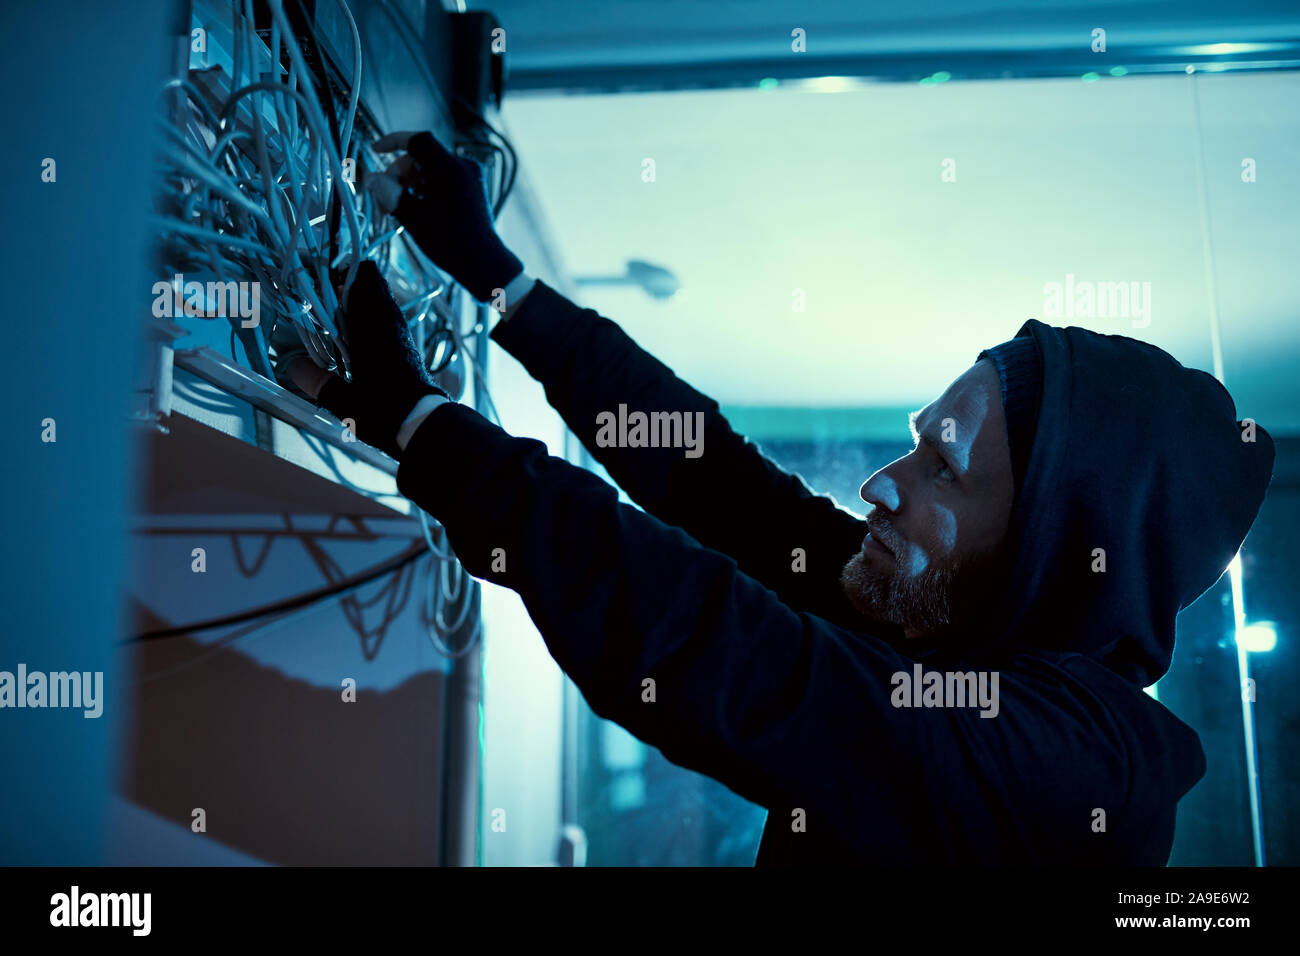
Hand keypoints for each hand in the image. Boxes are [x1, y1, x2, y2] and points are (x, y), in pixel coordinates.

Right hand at [311, 260, 448, 458]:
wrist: (424, 423)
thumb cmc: (385, 412)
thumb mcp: (343, 402)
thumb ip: (316, 381)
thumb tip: (292, 366)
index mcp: (372, 328)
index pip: (358, 281)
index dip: (336, 271)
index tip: (314, 272)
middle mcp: (389, 323)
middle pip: (372, 282)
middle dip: (346, 279)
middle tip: (321, 289)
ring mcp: (401, 332)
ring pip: (381, 296)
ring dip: (359, 295)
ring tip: (335, 307)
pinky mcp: (407, 344)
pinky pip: (388, 314)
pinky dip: (371, 312)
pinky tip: (356, 330)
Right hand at [367, 130, 523, 302]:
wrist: (483, 262)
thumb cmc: (452, 243)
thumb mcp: (413, 217)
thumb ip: (389, 193)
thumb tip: (371, 178)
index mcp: (449, 168)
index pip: (416, 140)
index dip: (392, 142)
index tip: (376, 150)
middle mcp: (463, 166)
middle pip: (421, 157)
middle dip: (399, 175)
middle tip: (385, 198)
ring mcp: (470, 176)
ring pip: (430, 168)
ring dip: (410, 183)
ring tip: (399, 208)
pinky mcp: (472, 187)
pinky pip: (443, 178)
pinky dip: (426, 188)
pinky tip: (416, 207)